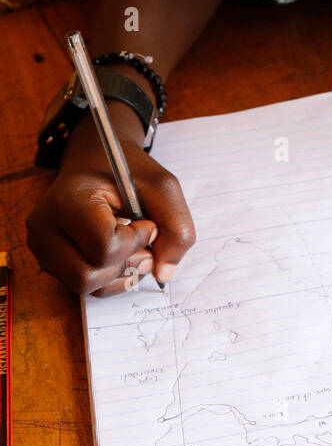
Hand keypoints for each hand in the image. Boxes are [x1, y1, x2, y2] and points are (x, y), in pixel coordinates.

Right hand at [26, 116, 194, 296]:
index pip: (103, 246)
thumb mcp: (161, 185)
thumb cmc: (124, 169)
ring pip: (84, 286)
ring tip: (131, 246)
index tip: (146, 222)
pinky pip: (82, 287)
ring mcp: (41, 246)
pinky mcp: (48, 259)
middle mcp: (44, 226)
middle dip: (126, 264)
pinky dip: (108, 278)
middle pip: (87, 275)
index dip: (135, 241)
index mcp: (68, 200)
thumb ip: (176, 228)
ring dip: (119, 274)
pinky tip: (118, 254)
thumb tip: (163, 273)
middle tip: (143, 243)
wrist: (93, 159)